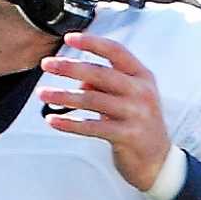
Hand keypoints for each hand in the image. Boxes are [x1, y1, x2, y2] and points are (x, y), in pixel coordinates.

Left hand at [36, 33, 170, 192]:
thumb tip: (78, 78)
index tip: (68, 38)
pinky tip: (53, 120)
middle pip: (100, 73)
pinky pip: (92, 127)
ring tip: (42, 93)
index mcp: (142, 76)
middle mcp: (141, 91)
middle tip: (46, 64)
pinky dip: (69, 123)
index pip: (116, 51)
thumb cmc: (138, 124)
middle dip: (70, 67)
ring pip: (92, 99)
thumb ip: (105, 84)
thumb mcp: (128, 98)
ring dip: (63, 96)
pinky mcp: (127, 136)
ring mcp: (136, 114)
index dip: (92, 43)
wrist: (158, 161)